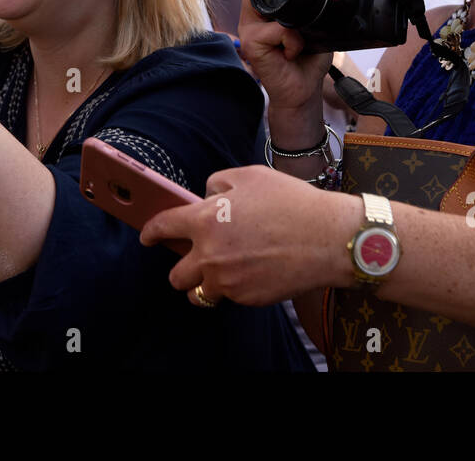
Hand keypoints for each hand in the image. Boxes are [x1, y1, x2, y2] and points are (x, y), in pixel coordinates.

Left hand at [140, 165, 357, 306]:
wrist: (328, 238)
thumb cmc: (291, 202)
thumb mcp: (250, 175)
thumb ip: (218, 183)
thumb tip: (206, 198)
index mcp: (206, 221)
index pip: (163, 227)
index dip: (150, 232)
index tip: (147, 237)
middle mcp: (210, 255)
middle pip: (175, 275)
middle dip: (181, 266)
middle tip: (197, 256)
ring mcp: (228, 282)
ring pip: (197, 293)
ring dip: (202, 283)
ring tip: (220, 271)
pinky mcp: (247, 298)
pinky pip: (228, 297)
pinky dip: (233, 287)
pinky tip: (253, 270)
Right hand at [237, 0, 331, 129]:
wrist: (302, 91)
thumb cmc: (306, 60)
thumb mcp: (314, 27)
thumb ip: (313, 8)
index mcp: (267, 9)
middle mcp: (253, 16)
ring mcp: (249, 29)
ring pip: (268, 4)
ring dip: (292, 21)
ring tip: (298, 38)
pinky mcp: (251, 43)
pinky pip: (277, 30)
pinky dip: (292, 41)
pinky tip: (292, 53)